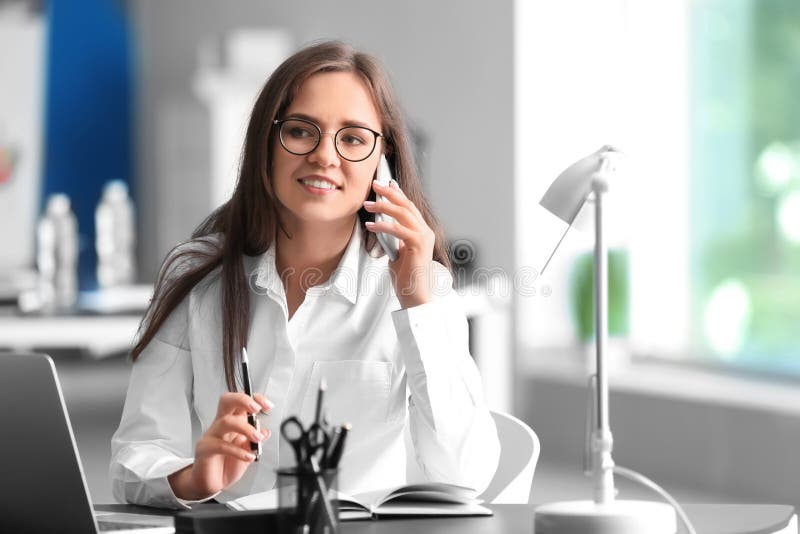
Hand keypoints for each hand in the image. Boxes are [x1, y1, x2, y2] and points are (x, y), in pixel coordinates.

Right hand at [168, 392, 271, 499]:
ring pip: (226, 422)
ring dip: (246, 428)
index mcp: (232, 421)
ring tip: (257, 438)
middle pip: (227, 401)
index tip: (267, 405)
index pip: (240, 401)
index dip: (254, 398)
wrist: (211, 484)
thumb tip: (265, 431)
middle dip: (243, 400)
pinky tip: (248, 457)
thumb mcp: (247, 452)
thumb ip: (255, 441)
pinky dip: (238, 451)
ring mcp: (211, 435)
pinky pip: (221, 445)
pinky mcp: (205, 449)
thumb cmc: (226, 465)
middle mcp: (221, 425)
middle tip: (257, 409)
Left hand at [363, 179, 435, 307]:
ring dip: (384, 206)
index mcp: (422, 231)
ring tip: (368, 205)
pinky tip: (371, 225)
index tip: (387, 183)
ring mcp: (424, 237)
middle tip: (375, 184)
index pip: (410, 207)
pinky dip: (383, 225)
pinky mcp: (419, 245)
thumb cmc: (406, 276)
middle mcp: (426, 231)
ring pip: (404, 214)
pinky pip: (399, 230)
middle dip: (390, 193)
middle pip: (407, 205)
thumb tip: (381, 225)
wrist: (415, 294)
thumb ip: (394, 238)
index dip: (398, 193)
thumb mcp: (397, 251)